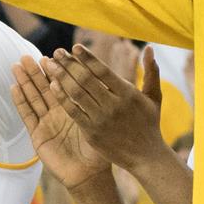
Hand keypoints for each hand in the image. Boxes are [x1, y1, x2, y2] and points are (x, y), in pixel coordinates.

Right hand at [9, 58, 109, 187]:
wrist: (89, 174)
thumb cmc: (99, 150)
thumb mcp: (99, 122)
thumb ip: (95, 102)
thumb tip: (101, 79)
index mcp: (73, 108)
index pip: (62, 85)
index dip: (55, 71)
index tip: (50, 55)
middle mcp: (57, 114)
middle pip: (43, 89)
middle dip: (35, 72)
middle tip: (26, 56)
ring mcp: (46, 123)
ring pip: (33, 98)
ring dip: (24, 82)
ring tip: (16, 66)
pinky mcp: (37, 135)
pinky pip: (27, 116)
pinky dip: (20, 102)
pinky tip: (14, 87)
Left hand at [43, 46, 173, 172]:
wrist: (145, 156)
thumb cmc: (149, 124)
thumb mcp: (154, 97)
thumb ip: (151, 71)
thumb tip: (148, 48)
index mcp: (127, 94)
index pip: (103, 71)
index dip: (88, 58)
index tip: (75, 47)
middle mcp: (113, 105)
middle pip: (86, 79)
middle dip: (69, 63)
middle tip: (57, 52)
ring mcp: (101, 119)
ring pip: (76, 93)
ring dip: (61, 77)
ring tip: (50, 64)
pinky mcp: (91, 132)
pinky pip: (73, 111)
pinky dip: (62, 97)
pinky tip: (52, 85)